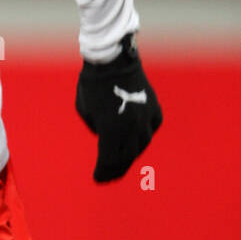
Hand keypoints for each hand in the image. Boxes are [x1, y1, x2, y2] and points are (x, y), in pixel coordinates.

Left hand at [75, 34, 161, 181]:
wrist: (113, 60)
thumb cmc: (92, 85)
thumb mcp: (86, 111)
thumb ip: (96, 130)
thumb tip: (107, 141)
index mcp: (111, 129)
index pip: (109, 160)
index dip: (103, 172)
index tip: (98, 179)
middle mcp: (131, 127)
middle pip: (126, 158)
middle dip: (116, 169)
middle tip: (109, 176)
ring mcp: (145, 118)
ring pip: (141, 146)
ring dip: (130, 156)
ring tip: (121, 162)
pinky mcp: (154, 109)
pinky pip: (150, 130)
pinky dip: (143, 138)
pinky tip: (136, 141)